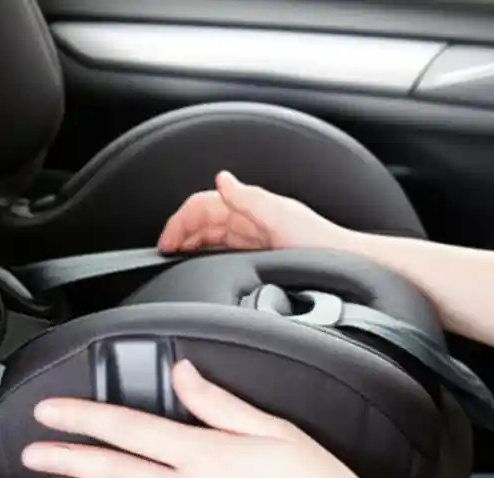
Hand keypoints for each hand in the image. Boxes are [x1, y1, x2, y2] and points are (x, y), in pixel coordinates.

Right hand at [156, 171, 349, 254]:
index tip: (166, 241)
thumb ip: (249, 199)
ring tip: (174, 259)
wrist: (347, 263)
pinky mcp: (255, 254)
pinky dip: (202, 255)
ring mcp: (252, 237)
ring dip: (188, 244)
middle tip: (164, 254)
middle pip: (202, 220)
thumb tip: (221, 180)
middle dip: (179, 233)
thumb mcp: (281, 217)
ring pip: (208, 236)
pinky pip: (220, 250)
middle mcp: (249, 219)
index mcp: (251, 206)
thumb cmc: (320, 243)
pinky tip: (198, 265)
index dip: (180, 220)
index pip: (203, 205)